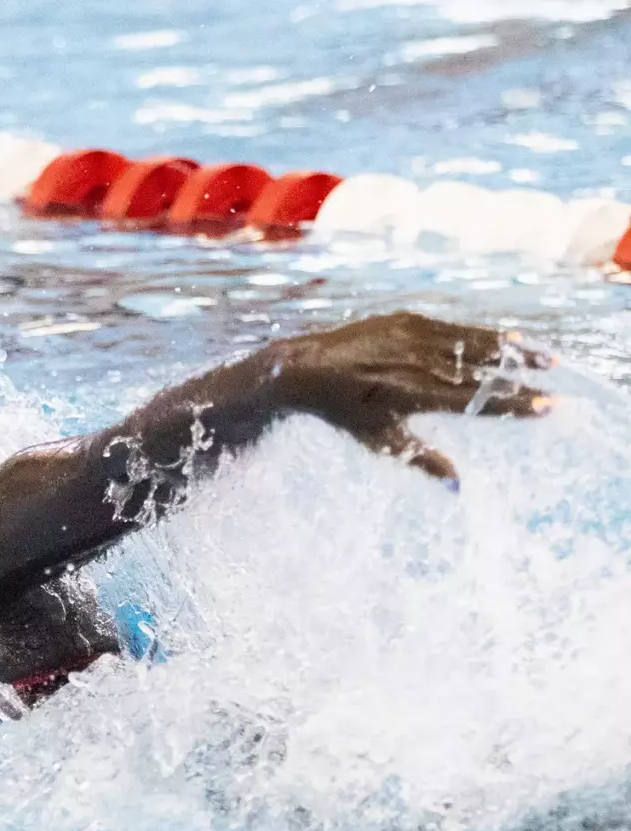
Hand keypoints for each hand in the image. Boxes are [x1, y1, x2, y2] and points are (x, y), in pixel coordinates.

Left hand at [268, 311, 554, 484]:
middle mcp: (415, 363)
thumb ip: (422, 459)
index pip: (474, 400)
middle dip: (520, 379)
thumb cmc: (342, 412)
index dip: (512, 404)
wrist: (303, 368)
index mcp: (412, 394)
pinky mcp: (404, 320)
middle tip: (555, 383)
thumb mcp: (379, 441)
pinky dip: (481, 334)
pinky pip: (452, 327)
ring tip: (543, 359)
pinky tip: (506, 339)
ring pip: (472, 343)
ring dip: (510, 351)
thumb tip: (458, 485)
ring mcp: (410, 337)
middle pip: (480, 371)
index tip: (546, 406)